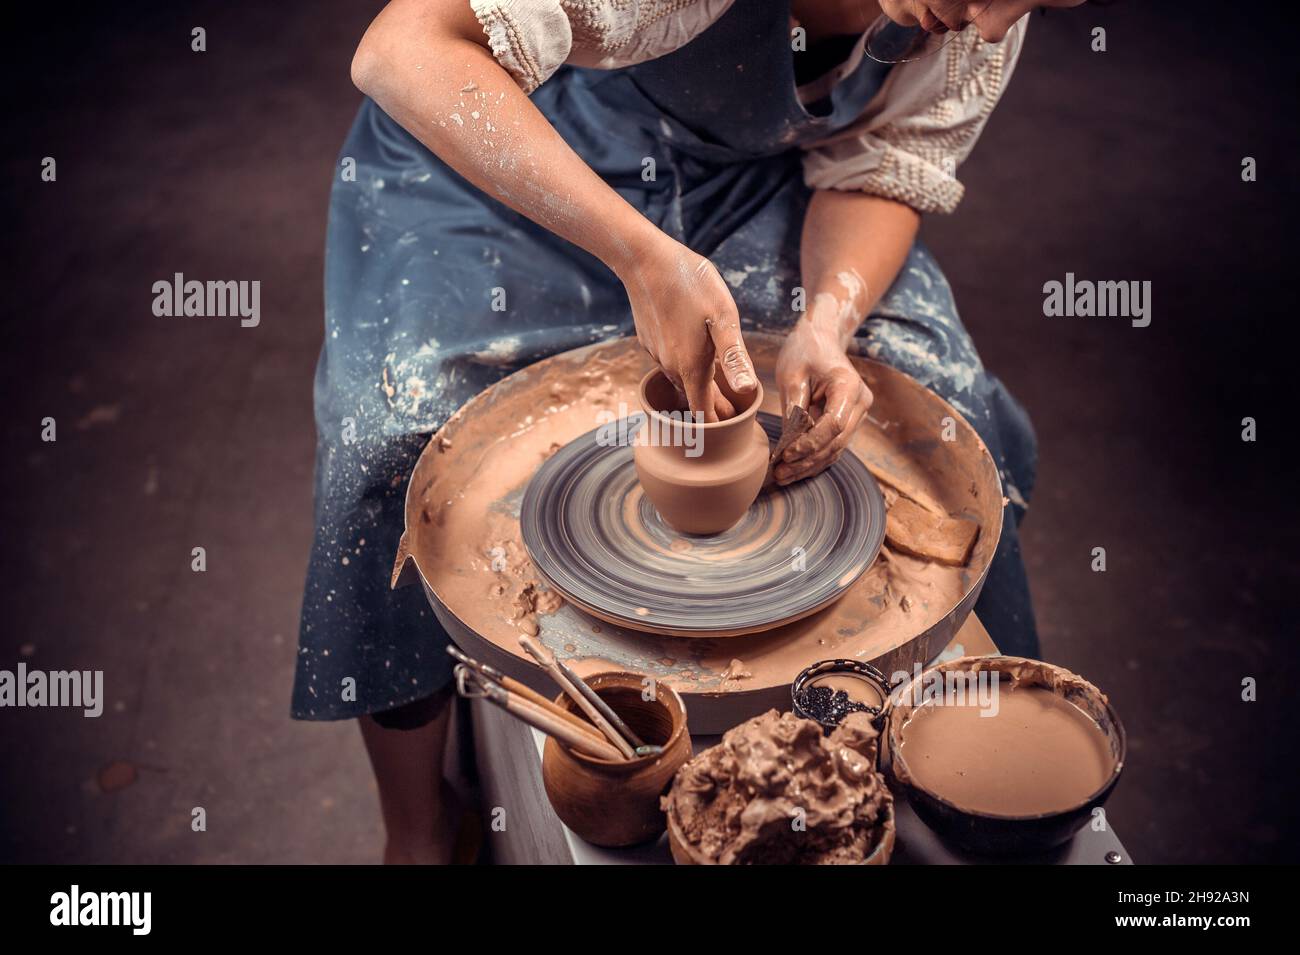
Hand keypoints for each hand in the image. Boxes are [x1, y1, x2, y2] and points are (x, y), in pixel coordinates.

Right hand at [618, 237, 756, 420]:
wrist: (645, 260)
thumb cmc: (691, 284)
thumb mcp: (722, 317)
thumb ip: (733, 357)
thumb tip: (747, 389)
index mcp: (691, 366)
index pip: (703, 411)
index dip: (718, 422)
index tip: (732, 425)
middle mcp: (670, 366)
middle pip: (692, 397)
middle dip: (711, 407)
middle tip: (730, 413)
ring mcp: (656, 353)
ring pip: (680, 378)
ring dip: (697, 384)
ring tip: (716, 385)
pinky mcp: (648, 340)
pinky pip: (669, 361)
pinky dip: (683, 365)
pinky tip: (693, 352)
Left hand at [773, 321, 872, 484]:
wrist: (821, 338)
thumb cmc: (805, 351)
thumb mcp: (792, 374)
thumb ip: (794, 406)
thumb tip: (789, 441)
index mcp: (848, 386)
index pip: (833, 425)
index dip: (809, 444)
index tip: (785, 454)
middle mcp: (860, 402)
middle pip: (837, 442)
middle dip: (808, 461)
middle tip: (780, 474)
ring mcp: (858, 413)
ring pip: (836, 449)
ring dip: (810, 465)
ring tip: (783, 476)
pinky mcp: (849, 420)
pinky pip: (834, 445)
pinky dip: (815, 458)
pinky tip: (794, 469)